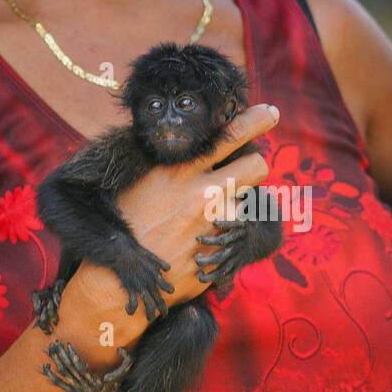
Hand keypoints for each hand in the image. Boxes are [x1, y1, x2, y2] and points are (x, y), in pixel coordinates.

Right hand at [70, 103, 279, 336]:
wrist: (120, 277)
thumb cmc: (126, 224)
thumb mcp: (144, 183)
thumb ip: (174, 166)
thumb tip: (196, 151)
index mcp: (180, 172)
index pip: (229, 136)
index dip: (256, 121)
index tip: (271, 113)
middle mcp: (204, 196)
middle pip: (257, 168)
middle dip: (255, 166)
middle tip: (245, 173)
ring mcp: (215, 228)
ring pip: (247, 206)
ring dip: (233, 209)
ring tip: (204, 222)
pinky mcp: (221, 255)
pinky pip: (234, 239)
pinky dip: (223, 241)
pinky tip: (198, 247)